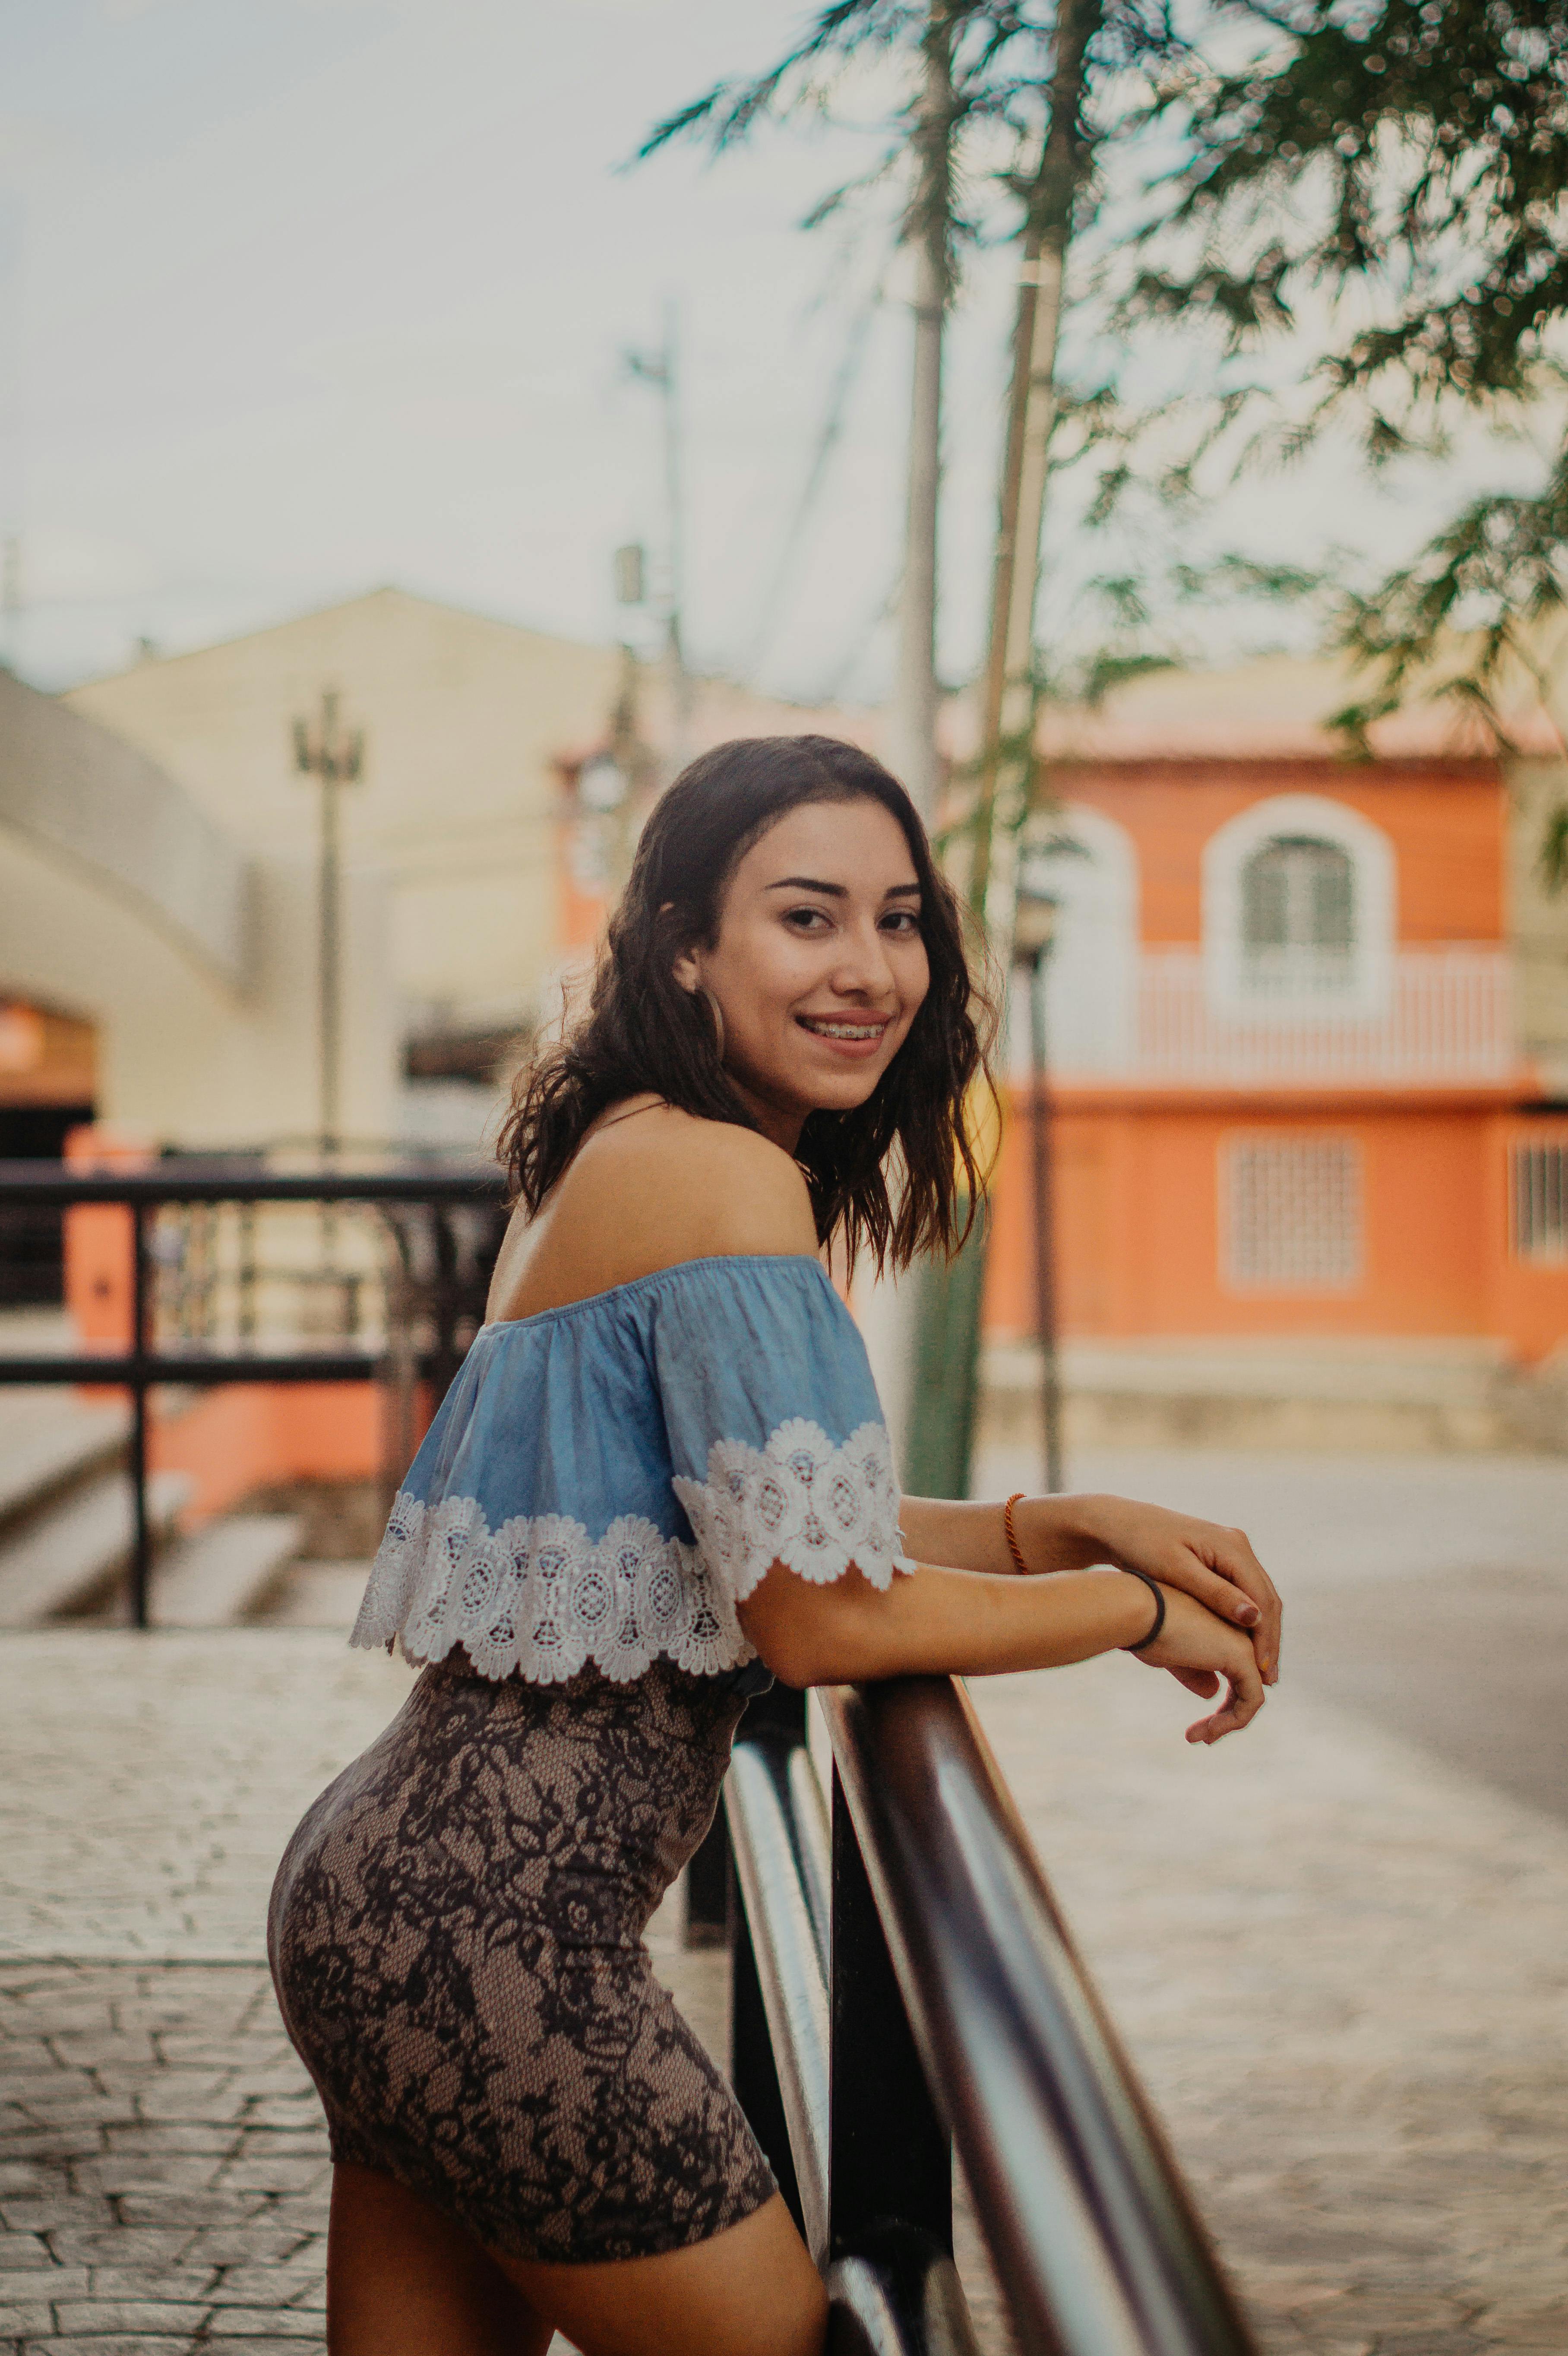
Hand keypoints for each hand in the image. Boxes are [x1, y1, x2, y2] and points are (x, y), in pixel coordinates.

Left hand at [1072, 1495, 1280, 1686]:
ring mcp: (1230, 1551)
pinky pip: (1243, 1594)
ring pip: (1258, 1598)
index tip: (1263, 1673)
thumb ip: (1216, 1594)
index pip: (1263, 1599)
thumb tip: (1254, 1618)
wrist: (1116, 1524)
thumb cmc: (1140, 1545)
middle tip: (1270, 1680)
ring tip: (1261, 1671)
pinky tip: (1243, 1647)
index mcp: (1232, 1546)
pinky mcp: (1218, 1560)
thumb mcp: (1177, 1571)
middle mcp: (1237, 1546)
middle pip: (1267, 1599)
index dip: (1266, 1638)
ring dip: (1262, 1633)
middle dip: (1269, 1640)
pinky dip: (1247, 1621)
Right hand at [1135, 1585, 1265, 1743]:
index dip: (1223, 1703)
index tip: (1198, 1725)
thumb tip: (1213, 1693)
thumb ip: (1194, 1672)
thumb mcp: (1171, 1656)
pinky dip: (1234, 1720)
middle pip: (1244, 1684)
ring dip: (1226, 1723)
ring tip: (1200, 1738)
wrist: (1138, 1610)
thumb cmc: (1145, 1628)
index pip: (1235, 1672)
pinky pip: (1251, 1699)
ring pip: (1250, 1694)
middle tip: (1200, 1737)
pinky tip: (1210, 1731)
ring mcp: (1245, 1642)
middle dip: (1225, 1716)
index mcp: (1224, 1627)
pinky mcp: (1243, 1656)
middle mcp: (1239, 1632)